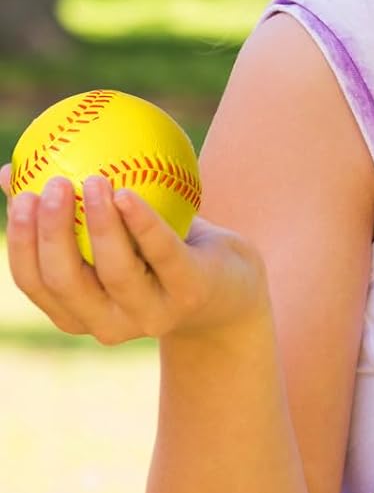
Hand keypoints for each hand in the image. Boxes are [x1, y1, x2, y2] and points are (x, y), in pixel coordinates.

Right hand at [2, 164, 268, 347]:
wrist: (231, 286)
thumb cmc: (159, 253)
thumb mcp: (114, 235)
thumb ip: (70, 209)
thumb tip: (10, 169)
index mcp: (77, 312)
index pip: (35, 282)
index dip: (21, 244)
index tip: (20, 199)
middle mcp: (108, 323)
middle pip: (66, 281)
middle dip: (52, 234)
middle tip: (51, 186)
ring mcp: (151, 313)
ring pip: (114, 270)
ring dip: (100, 223)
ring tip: (92, 180)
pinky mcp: (190, 293)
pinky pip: (162, 253)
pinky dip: (143, 224)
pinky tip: (128, 194)